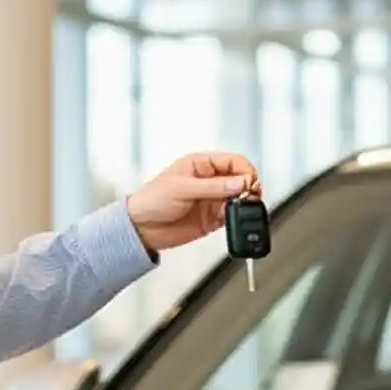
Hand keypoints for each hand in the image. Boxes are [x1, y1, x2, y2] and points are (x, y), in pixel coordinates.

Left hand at [126, 152, 261, 250]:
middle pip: (240, 179)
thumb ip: (213, 187)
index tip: (249, 183)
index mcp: (201, 164)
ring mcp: (211, 200)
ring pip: (239, 198)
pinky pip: (232, 216)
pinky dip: (237, 218)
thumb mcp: (182, 188)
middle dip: (248, 187)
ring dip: (245, 204)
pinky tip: (235, 219)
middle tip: (250, 196)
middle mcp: (209, 181)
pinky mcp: (212, 218)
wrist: (140, 228)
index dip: (245, 170)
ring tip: (243, 209)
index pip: (233, 161)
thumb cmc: (151, 199)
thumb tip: (240, 183)